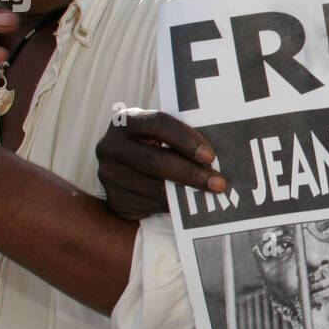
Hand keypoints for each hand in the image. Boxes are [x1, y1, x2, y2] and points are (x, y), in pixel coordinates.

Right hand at [95, 108, 226, 220]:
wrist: (124, 169)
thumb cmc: (153, 144)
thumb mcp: (159, 134)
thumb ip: (180, 137)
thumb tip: (218, 152)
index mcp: (125, 121)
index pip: (158, 125)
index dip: (186, 140)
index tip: (210, 156)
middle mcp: (111, 147)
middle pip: (156, 161)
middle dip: (191, 173)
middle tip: (218, 182)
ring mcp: (110, 175)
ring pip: (154, 187)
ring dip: (187, 194)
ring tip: (211, 195)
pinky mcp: (115, 201)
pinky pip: (150, 206)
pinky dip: (174, 207)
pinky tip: (192, 205)